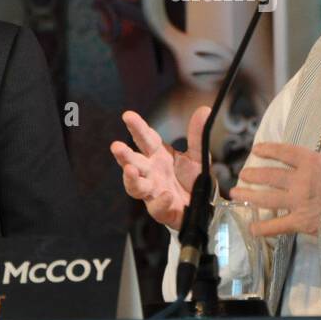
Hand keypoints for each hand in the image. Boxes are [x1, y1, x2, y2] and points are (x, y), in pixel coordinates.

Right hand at [110, 106, 208, 231]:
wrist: (202, 207)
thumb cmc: (192, 179)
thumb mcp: (198, 155)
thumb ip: (198, 136)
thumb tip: (204, 109)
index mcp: (158, 155)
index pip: (145, 139)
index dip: (137, 127)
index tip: (128, 115)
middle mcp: (151, 172)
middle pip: (134, 162)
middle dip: (124, 155)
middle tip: (116, 146)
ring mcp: (154, 192)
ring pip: (136, 186)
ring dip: (131, 178)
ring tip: (129, 170)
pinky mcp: (161, 210)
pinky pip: (157, 207)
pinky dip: (160, 201)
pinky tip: (166, 194)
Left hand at [230, 126, 320, 236]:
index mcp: (313, 162)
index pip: (286, 152)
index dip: (269, 150)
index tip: (257, 149)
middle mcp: (302, 180)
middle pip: (271, 175)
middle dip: (254, 174)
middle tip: (243, 175)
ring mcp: (299, 202)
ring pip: (267, 198)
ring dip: (249, 196)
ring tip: (236, 194)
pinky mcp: (301, 223)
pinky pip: (277, 225)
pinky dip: (263, 228)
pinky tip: (252, 228)